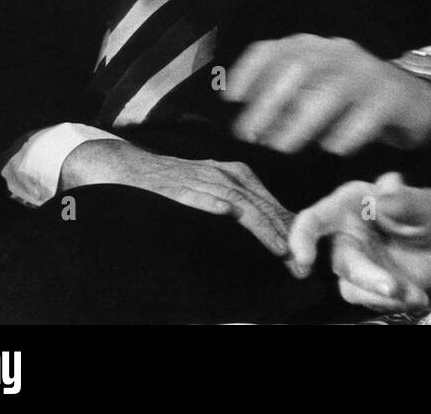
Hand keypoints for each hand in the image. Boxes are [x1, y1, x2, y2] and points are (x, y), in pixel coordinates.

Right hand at [59, 139, 296, 263]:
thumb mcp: (209, 190)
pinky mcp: (175, 186)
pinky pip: (198, 194)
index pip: (269, 204)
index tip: (305, 257)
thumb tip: (263, 237)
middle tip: (300, 263)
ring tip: (280, 249)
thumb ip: (234, 207)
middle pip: (261, 205)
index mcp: (234, 175)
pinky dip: (214, 203)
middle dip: (283, 234)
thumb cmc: (170, 184)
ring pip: (238, 202)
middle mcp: (222, 174)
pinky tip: (228, 213)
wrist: (126, 166)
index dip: (288, 229)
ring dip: (261, 226)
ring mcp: (199, 178)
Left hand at [224, 34, 430, 153]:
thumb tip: (247, 122)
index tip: (231, 98)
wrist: (412, 98)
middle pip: (301, 66)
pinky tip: (333, 149)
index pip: (276, 48)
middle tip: (251, 134)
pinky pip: (367, 115)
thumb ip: (285, 100)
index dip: (250, 71)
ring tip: (282, 147)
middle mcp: (339, 53)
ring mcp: (368, 73)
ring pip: (332, 91)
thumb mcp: (316, 91)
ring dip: (302, 121)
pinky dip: (346, 133)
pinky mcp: (391, 97)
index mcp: (316, 48)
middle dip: (270, 101)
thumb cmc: (352, 99)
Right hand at [290, 172, 430, 312]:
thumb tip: (383, 191)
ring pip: (351, 287)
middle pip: (339, 261)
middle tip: (397, 287)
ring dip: (382, 294)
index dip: (301, 238)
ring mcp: (356, 262)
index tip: (304, 260)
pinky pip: (368, 300)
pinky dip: (391, 302)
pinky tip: (417, 296)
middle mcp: (346, 233)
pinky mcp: (368, 286)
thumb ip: (404, 199)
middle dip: (368, 277)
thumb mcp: (427, 203)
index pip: (315, 219)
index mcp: (352, 203)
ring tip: (417, 294)